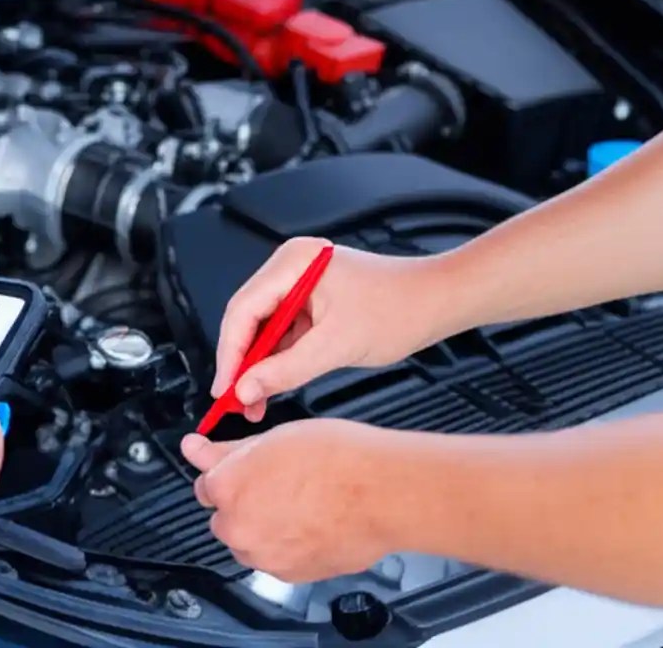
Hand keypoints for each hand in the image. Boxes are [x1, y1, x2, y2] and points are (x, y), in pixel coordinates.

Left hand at [181, 419, 401, 582]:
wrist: (382, 493)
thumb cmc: (337, 459)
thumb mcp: (272, 439)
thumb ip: (226, 451)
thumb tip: (194, 448)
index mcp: (226, 488)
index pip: (206, 485)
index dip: (229, 474)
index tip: (245, 471)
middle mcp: (237, 527)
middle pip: (225, 517)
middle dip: (243, 503)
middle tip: (280, 485)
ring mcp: (263, 555)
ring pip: (249, 541)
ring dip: (263, 527)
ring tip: (300, 504)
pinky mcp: (289, 575)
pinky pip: (275, 559)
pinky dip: (286, 545)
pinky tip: (311, 523)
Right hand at [213, 237, 448, 420]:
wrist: (438, 302)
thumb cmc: (400, 308)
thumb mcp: (336, 346)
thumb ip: (285, 370)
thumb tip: (246, 388)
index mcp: (294, 263)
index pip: (243, 310)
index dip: (230, 354)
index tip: (224, 388)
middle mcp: (292, 267)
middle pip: (248, 319)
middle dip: (241, 363)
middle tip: (235, 398)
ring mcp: (301, 283)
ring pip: (263, 328)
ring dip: (258, 365)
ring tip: (254, 400)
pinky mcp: (311, 300)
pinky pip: (282, 331)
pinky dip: (277, 359)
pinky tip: (272, 384)